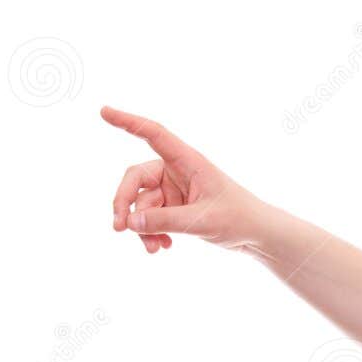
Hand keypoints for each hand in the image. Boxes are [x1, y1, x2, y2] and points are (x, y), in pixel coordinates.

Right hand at [101, 105, 267, 253]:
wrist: (258, 236)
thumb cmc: (239, 219)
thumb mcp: (202, 221)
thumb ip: (165, 221)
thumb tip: (130, 221)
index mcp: (188, 162)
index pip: (154, 135)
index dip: (128, 122)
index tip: (104, 111)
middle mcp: (177, 172)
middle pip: (136, 179)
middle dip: (125, 203)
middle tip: (120, 228)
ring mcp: (175, 190)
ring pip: (142, 204)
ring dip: (143, 227)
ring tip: (153, 249)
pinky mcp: (175, 207)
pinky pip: (151, 217)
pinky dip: (152, 232)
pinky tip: (162, 248)